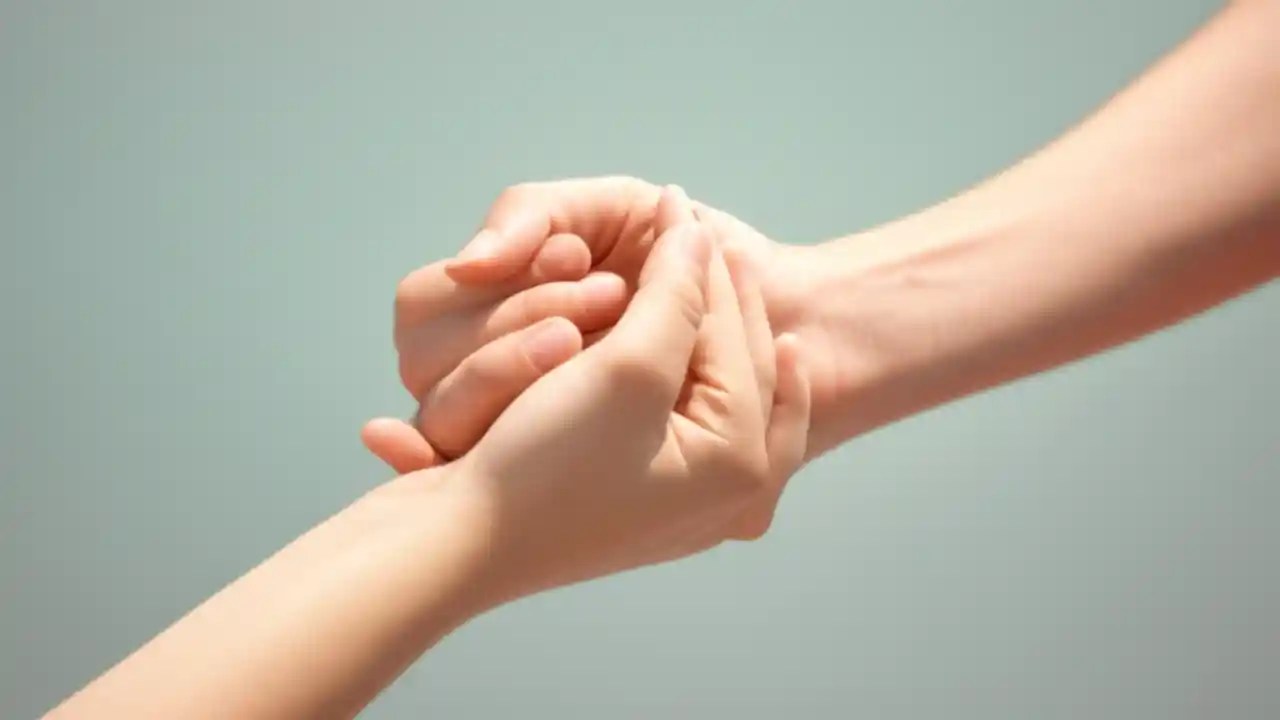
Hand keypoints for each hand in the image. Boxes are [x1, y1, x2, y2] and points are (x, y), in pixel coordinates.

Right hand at [415, 190, 810, 608]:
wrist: (449, 555)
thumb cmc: (544, 468)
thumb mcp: (626, 369)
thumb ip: (675, 294)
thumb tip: (695, 234)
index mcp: (739, 463)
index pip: (737, 338)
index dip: (708, 265)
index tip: (688, 205)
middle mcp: (725, 494)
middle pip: (736, 366)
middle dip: (721, 298)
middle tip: (708, 228)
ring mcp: (684, 506)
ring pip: (712, 391)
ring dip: (705, 331)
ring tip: (706, 269)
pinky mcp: (638, 505)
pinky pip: (676, 424)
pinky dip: (667, 375)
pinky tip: (668, 338)